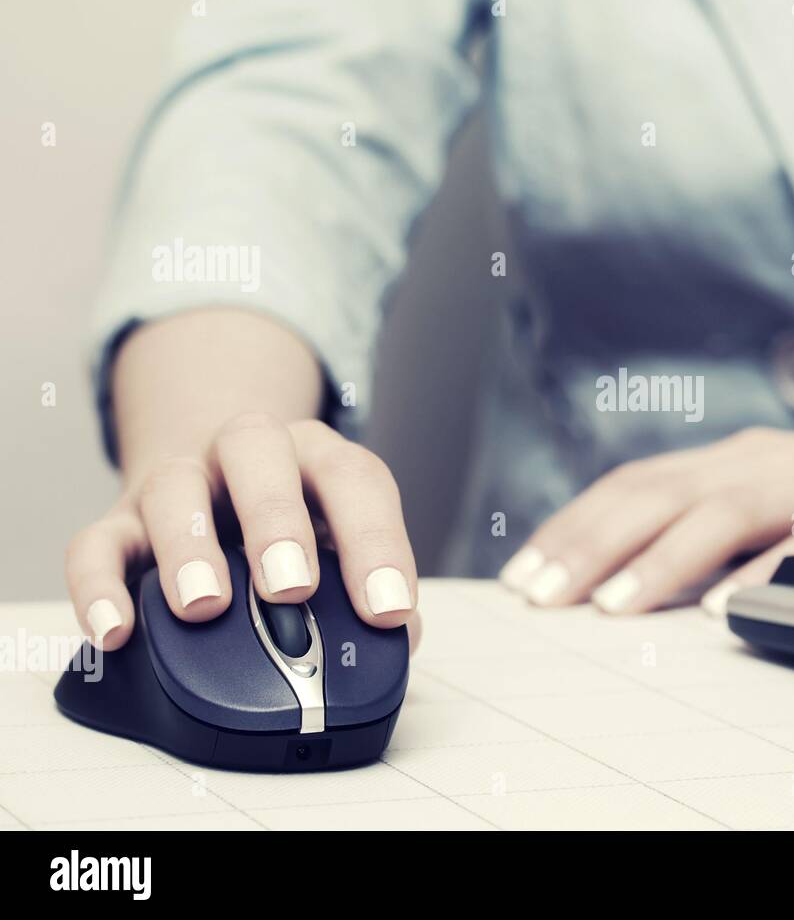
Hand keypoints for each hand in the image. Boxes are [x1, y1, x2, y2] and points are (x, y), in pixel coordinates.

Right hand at [65, 413, 418, 649]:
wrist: (220, 485)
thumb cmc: (298, 530)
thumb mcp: (340, 545)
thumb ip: (369, 588)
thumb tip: (401, 639)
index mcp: (316, 458)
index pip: (354, 479)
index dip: (377, 544)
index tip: (388, 610)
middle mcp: (247, 455)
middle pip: (257, 449)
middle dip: (276, 520)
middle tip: (291, 590)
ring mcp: (179, 482)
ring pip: (173, 487)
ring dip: (189, 546)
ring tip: (205, 606)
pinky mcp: (119, 522)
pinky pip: (96, 544)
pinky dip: (100, 586)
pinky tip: (118, 631)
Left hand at [497, 398, 793, 615]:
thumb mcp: (787, 504)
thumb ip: (721, 532)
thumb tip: (641, 580)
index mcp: (741, 459)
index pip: (637, 485)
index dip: (575, 526)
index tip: (524, 573)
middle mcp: (770, 461)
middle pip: (659, 494)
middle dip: (588, 546)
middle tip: (536, 596)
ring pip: (721, 514)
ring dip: (657, 561)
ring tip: (604, 606)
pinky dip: (764, 576)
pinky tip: (725, 608)